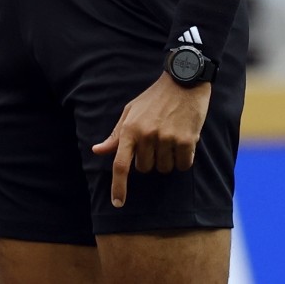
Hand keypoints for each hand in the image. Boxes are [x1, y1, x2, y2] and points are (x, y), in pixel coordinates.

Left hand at [90, 72, 210, 207]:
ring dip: (167, 159)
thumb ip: (116, 135)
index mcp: (129, 129)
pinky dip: (183, 159)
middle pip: (145, 169)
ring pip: (164, 169)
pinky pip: (183, 165)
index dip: (118, 186)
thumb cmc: (154, 99)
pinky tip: (183, 142)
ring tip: (170, 138)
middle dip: (149, 160)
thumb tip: (97, 151)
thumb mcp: (130, 112)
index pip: (121, 164)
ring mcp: (167, 139)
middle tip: (155, 140)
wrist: (183, 82)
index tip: (118, 203)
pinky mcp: (187, 140)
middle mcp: (146, 136)